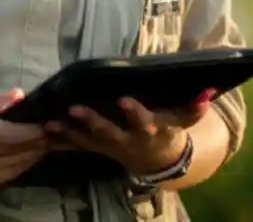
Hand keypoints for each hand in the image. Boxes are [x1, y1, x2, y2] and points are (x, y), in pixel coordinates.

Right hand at [0, 89, 49, 188]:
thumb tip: (21, 95)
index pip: (13, 133)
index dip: (35, 131)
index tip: (50, 123)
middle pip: (19, 150)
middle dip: (40, 142)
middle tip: (56, 133)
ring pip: (18, 164)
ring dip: (35, 154)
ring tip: (48, 143)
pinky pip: (10, 175)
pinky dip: (24, 165)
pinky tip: (31, 155)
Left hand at [44, 89, 215, 174]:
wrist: (157, 160)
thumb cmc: (168, 129)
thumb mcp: (183, 120)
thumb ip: (194, 107)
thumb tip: (208, 92)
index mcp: (148, 130)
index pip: (143, 121)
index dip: (134, 113)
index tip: (123, 100)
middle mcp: (127, 140)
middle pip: (108, 132)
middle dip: (92, 121)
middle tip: (76, 109)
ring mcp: (109, 146)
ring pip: (86, 140)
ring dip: (68, 131)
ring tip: (50, 122)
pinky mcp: (96, 147)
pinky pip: (75, 143)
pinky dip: (60, 137)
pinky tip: (44, 127)